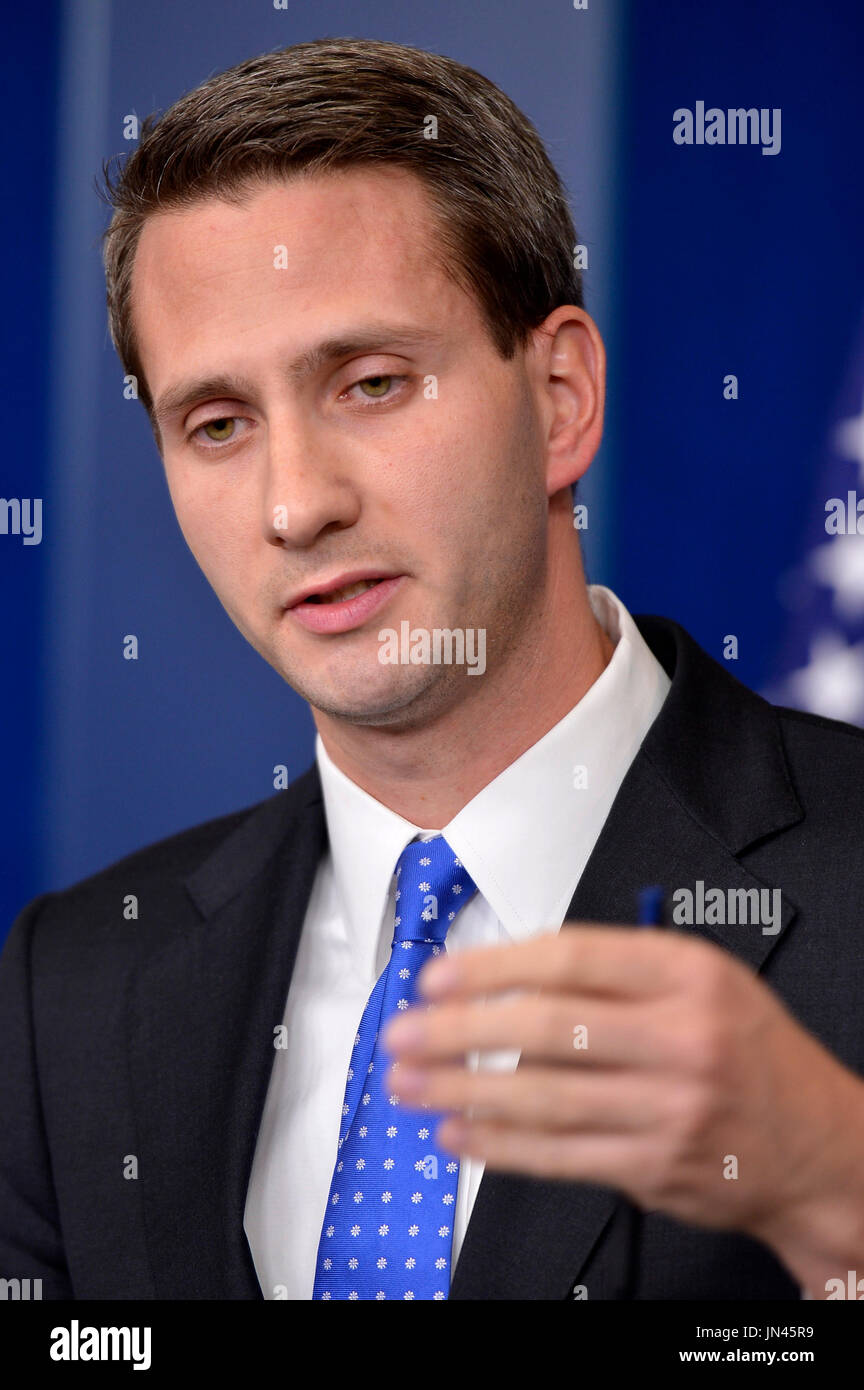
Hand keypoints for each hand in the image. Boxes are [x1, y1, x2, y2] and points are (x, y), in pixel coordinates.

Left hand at [383, 924, 863, 1282]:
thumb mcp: (706, 980)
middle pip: (546, 1027)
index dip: (493, 966)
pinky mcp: (655, 1167)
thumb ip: (620, 969)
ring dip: (462, 1089)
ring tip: (411, 1083)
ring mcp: (669, 1107)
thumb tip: (509, 974)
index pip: (571, 958)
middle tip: (405, 1031)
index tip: (439, 976)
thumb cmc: (748, 1052)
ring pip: (542, 1096)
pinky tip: (461, 1132)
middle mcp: (681, 1037)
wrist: (818, 1145)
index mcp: (687, 974)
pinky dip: (500, 1145)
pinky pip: (560, 1155)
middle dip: (458, 1030)